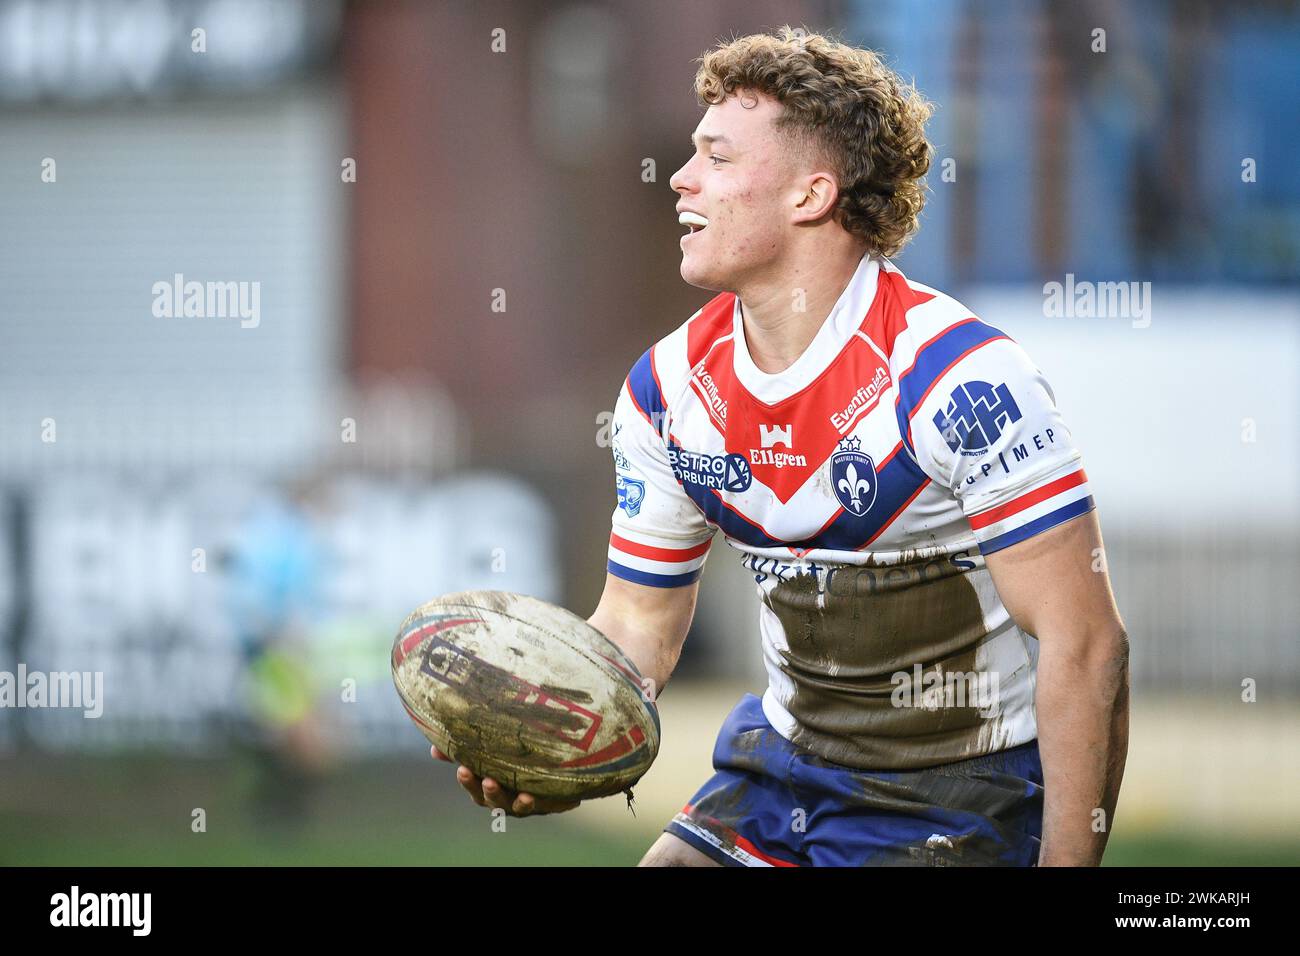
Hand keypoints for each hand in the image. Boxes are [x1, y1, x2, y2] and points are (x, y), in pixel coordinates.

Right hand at [431, 745, 580, 816]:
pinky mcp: (551, 802)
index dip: (467, 780)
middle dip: (491, 793)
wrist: (550, 765)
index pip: (473, 784)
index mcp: (487, 785)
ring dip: (521, 803)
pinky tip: (566, 801)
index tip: (463, 768)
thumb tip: (434, 746)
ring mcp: (526, 802)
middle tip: (488, 781)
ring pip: (520, 807)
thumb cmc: (508, 756)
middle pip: (494, 801)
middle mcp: (504, 798)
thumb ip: (464, 746)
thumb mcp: (489, 749)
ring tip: (525, 797)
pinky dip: (557, 804)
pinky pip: (553, 804)